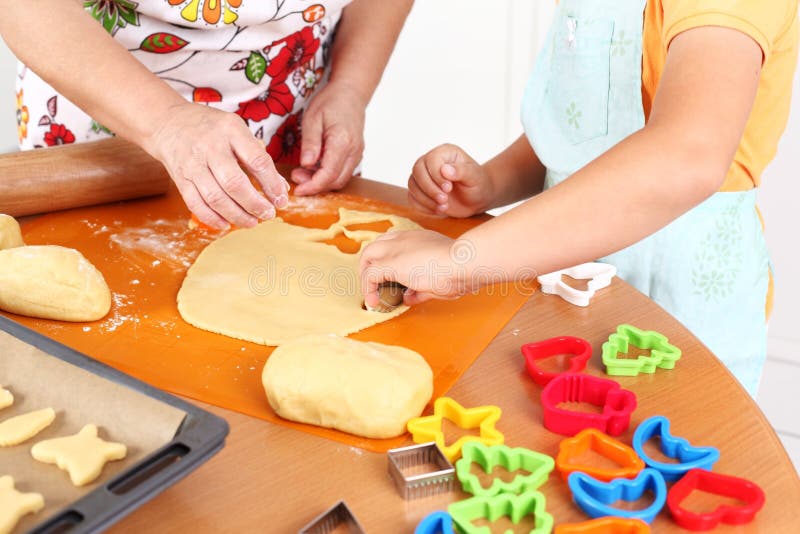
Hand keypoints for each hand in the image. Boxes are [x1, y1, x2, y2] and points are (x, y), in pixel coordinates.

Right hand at [145, 102, 288, 228]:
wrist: (168, 122)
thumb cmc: (212, 129)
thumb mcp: (238, 132)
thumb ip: (259, 158)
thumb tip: (281, 189)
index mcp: (231, 130)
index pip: (256, 160)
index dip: (272, 184)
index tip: (281, 200)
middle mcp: (210, 146)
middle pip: (234, 183)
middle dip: (255, 204)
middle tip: (268, 214)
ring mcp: (192, 163)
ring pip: (215, 197)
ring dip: (237, 215)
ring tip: (252, 222)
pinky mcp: (180, 178)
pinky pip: (195, 204)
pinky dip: (212, 218)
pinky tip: (226, 224)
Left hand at [291, 80, 366, 194]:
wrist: (351, 93)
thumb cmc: (331, 102)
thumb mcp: (312, 118)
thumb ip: (310, 143)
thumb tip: (306, 165)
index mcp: (342, 141)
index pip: (329, 174)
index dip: (313, 186)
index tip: (298, 190)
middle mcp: (354, 151)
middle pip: (336, 181)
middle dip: (315, 186)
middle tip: (296, 177)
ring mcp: (357, 154)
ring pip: (340, 179)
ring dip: (321, 181)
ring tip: (302, 172)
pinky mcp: (355, 155)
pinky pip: (343, 172)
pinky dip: (328, 175)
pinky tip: (314, 167)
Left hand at [360, 229, 471, 307]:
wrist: (465, 262)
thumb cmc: (461, 268)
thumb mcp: (439, 279)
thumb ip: (421, 288)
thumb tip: (409, 297)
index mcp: (418, 239)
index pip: (393, 242)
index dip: (387, 259)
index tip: (392, 278)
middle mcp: (404, 239)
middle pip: (376, 246)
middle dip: (371, 266)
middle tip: (376, 286)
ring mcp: (395, 249)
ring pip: (367, 256)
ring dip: (366, 276)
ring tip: (371, 295)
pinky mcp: (390, 263)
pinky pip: (369, 275)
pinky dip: (368, 289)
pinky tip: (374, 301)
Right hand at [409, 144, 494, 217]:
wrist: (476, 199)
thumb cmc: (478, 184)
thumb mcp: (475, 177)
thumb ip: (462, 171)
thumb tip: (445, 170)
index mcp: (444, 153)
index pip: (430, 160)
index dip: (436, 175)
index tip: (449, 188)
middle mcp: (430, 162)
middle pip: (417, 171)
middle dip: (429, 189)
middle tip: (444, 200)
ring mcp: (424, 177)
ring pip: (412, 186)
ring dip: (426, 199)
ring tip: (444, 207)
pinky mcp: (420, 192)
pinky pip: (412, 198)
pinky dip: (423, 207)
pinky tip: (438, 210)